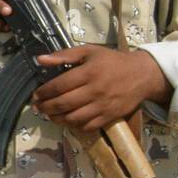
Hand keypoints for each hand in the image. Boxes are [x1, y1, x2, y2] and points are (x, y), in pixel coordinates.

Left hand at [31, 45, 171, 130]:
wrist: (141, 75)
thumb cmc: (112, 61)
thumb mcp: (89, 51)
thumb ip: (64, 55)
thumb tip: (40, 59)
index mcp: (89, 72)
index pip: (59, 85)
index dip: (44, 92)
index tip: (35, 95)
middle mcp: (95, 91)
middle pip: (63, 104)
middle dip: (46, 107)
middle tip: (38, 107)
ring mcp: (102, 106)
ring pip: (73, 118)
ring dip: (56, 118)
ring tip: (49, 114)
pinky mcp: (109, 117)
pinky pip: (87, 126)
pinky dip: (73, 126)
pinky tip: (66, 120)